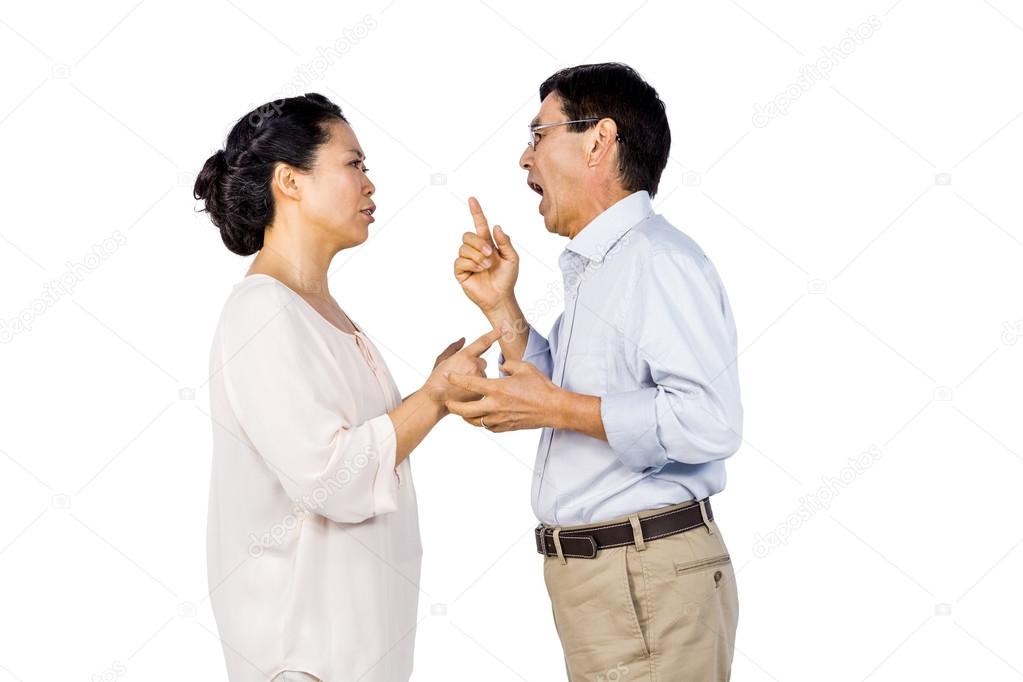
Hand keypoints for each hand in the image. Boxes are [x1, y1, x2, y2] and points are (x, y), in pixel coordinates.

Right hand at [423, 327, 502, 407]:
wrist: (435, 400)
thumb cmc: (435, 379)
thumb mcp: (442, 360)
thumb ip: (453, 348)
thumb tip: (463, 339)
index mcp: (465, 355)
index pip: (483, 342)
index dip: (495, 334)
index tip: (504, 327)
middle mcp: (474, 365)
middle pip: (482, 362)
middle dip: (474, 365)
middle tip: (461, 374)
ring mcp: (479, 379)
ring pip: (482, 374)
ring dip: (475, 377)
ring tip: (460, 385)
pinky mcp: (481, 390)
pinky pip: (482, 386)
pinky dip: (476, 388)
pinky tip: (464, 393)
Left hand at [444, 358, 561, 431]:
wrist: (553, 408)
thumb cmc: (540, 387)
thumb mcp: (524, 367)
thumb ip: (508, 365)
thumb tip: (500, 367)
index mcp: (498, 388)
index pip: (471, 384)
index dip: (457, 379)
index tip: (448, 375)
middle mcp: (496, 405)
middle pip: (466, 410)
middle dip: (453, 406)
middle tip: (448, 402)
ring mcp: (500, 418)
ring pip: (475, 422)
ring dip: (466, 417)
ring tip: (462, 411)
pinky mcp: (506, 427)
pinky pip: (488, 427)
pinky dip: (482, 422)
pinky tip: (482, 417)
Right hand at [453, 197, 518, 312]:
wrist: (501, 297)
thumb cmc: (507, 278)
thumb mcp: (512, 258)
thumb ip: (505, 242)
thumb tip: (496, 226)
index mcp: (488, 244)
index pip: (479, 224)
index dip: (476, 212)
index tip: (472, 199)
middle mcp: (475, 250)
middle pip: (468, 235)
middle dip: (479, 243)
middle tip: (490, 255)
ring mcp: (466, 260)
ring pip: (464, 248)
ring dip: (478, 256)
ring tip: (487, 266)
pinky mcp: (460, 271)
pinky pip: (460, 260)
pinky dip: (472, 264)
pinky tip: (479, 270)